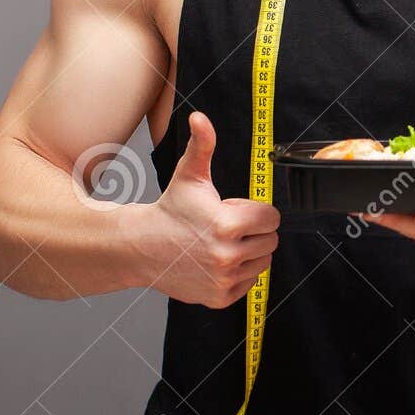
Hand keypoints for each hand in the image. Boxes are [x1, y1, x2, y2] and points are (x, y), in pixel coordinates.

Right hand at [145, 111, 280, 307]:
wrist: (143, 247)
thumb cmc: (171, 210)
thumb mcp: (189, 175)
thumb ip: (202, 144)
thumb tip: (199, 117)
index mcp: (227, 224)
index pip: (272, 218)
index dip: (256, 211)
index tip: (235, 210)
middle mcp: (228, 255)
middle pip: (271, 241)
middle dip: (254, 231)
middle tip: (227, 227)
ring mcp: (224, 279)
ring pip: (263, 263)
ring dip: (249, 252)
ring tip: (221, 243)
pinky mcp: (220, 297)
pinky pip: (249, 283)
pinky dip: (239, 273)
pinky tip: (217, 260)